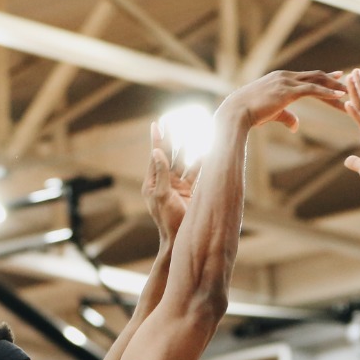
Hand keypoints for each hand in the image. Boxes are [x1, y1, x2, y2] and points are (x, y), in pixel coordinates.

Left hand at [143, 120, 196, 241]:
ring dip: (189, 147)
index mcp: (153, 183)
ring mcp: (178, 186)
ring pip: (185, 162)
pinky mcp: (190, 191)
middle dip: (174, 138)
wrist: (179, 239)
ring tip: (193, 131)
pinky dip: (201, 162)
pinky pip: (196, 173)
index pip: (156, 156)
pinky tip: (206, 150)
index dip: (158, 139)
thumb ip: (161, 173)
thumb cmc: (167, 220)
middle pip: (170, 155)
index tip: (158, 123)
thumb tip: (157, 152)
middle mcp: (165, 182)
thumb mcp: (162, 195)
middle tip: (175, 121)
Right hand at [219, 69, 344, 131]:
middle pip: (315, 76)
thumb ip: (287, 117)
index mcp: (281, 79)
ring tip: (348, 92)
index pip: (306, 77)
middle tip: (348, 83)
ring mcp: (287, 82)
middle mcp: (285, 77)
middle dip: (332, 80)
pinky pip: (312, 89)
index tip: (336, 78)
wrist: (236, 111)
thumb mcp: (272, 113)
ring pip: (316, 81)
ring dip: (333, 86)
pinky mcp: (288, 91)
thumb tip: (297, 126)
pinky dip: (327, 92)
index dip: (322, 79)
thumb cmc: (250, 114)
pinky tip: (339, 96)